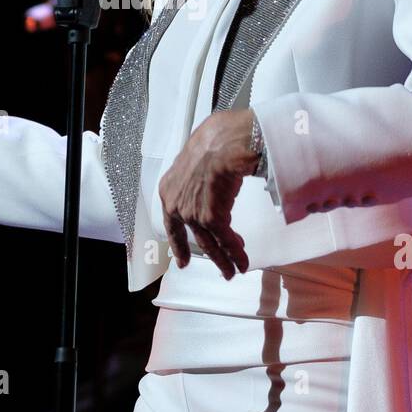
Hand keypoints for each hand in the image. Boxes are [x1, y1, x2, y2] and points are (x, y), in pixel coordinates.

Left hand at [158, 109, 257, 277]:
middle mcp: (177, 205)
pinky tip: (243, 262)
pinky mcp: (211, 219)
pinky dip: (236, 254)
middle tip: (219, 269)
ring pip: (211, 244)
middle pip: (195, 238)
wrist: (222, 143)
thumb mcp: (195, 158)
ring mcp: (192, 214)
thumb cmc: (213, 140)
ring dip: (225, 260)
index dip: (178, 243)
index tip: (182, 260)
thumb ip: (199, 174)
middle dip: (211, 255)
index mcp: (169, 189)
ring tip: (233, 271)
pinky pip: (226, 241)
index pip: (172, 223)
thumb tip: (213, 174)